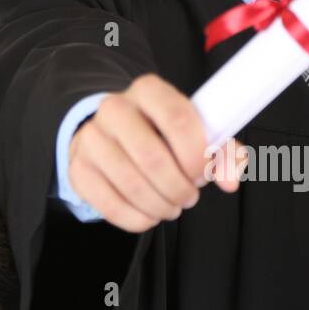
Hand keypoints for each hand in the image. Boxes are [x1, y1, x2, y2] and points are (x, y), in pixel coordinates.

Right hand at [67, 73, 247, 231]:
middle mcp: (115, 108)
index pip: (178, 120)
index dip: (196, 156)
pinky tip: (149, 214)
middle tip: (189, 196)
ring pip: (132, 184)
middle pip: (152, 157)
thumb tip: (229, 182)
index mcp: (149, 90)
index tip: (202, 172)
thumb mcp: (194, 132)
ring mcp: (91, 138)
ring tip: (172, 205)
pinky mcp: (79, 168)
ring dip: (161, 206)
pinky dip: (138, 218)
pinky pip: (110, 204)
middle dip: (179, 188)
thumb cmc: (161, 134)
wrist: (113, 135)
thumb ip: (222, 153)